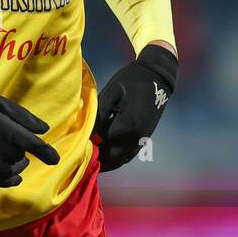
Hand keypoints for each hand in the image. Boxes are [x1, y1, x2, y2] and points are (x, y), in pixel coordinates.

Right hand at [0, 78, 59, 186]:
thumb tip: (44, 130)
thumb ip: (23, 117)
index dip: (45, 152)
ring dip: (18, 167)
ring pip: (8, 170)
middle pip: (18, 156)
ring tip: (18, 160)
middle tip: (19, 145)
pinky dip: (7, 181)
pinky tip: (15, 178)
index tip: (56, 160)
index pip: (29, 142)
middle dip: (24, 152)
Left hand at [93, 44, 177, 172]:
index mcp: (126, 126)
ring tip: (95, 154)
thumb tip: (89, 132)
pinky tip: (108, 150)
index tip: (80, 146)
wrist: (157, 76)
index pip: (104, 146)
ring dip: (109, 160)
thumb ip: (100, 114)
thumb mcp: (111, 92)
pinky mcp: (146, 136)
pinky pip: (130, 153)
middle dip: (99, 159)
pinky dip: (118, 156)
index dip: (91, 149)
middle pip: (114, 159)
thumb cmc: (131, 80)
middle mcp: (135, 138)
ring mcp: (142, 139)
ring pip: (123, 159)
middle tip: (85, 155)